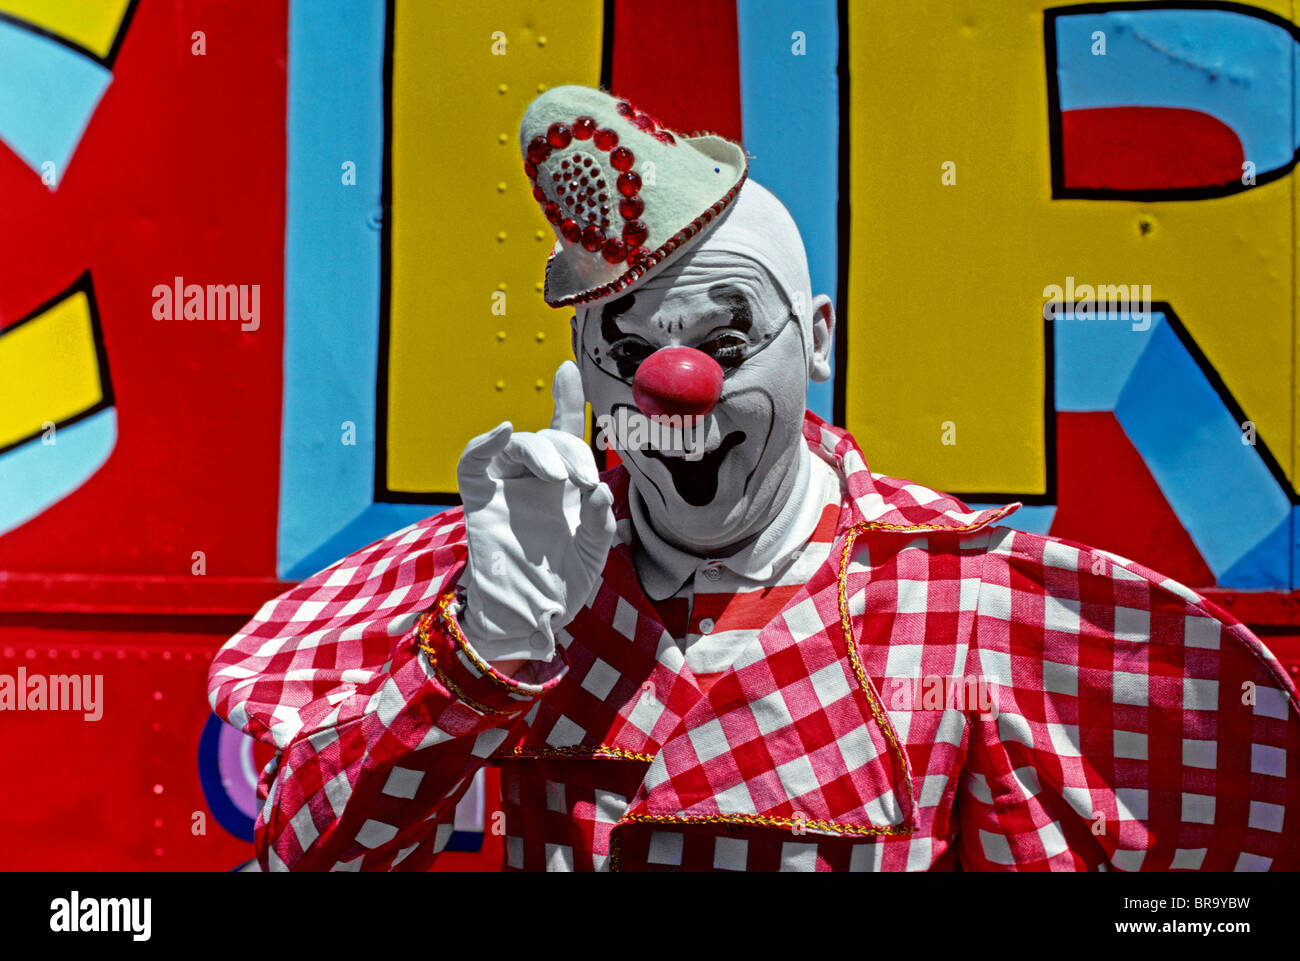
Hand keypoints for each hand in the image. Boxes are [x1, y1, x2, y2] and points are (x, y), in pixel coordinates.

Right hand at [455, 361, 615, 664]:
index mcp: (564, 485)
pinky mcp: (480, 503)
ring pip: (518, 445)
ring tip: (559, 478)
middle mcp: (535, 480)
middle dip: (570, 450)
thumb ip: (599, 522)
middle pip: (549, 438)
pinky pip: (474, 463)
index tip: (568, 369)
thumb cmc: (563, 585)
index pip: (564, 432)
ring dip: (540, 451)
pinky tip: (505, 431)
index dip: (566, 400)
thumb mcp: (594, 553)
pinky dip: (486, 442)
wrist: (530, 621)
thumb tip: (598, 490)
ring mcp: (506, 489)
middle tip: (582, 480)